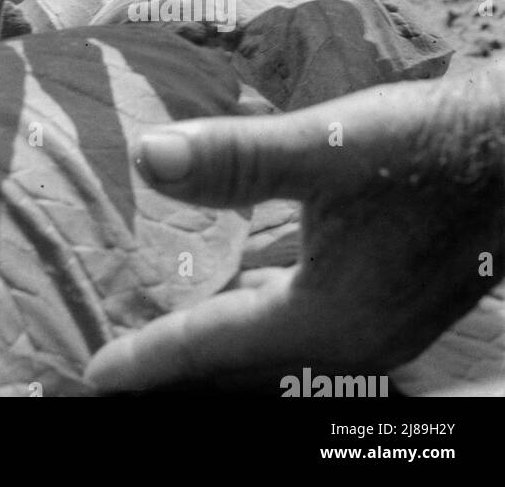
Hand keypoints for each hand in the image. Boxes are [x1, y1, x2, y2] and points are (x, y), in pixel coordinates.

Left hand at [85, 64, 504, 393]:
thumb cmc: (426, 148)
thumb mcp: (325, 145)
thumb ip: (234, 159)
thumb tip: (147, 156)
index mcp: (328, 320)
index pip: (214, 347)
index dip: (150, 360)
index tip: (95, 375)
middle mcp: (353, 340)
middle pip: (242, 368)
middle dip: (180, 373)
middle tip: (123, 376)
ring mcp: (378, 326)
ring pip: (274, 349)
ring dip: (219, 347)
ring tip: (167, 345)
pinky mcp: (390, 299)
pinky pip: (303, 325)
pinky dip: (258, 317)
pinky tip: (242, 290)